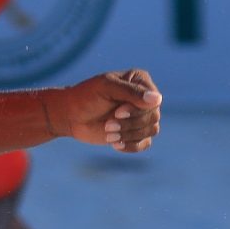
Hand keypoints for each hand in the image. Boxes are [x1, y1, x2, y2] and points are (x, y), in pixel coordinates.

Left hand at [47, 69, 161, 153]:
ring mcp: (141, 116)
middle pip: (153, 117)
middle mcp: (144, 98)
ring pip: (151, 131)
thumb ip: (131, 92)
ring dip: (129, 135)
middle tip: (108, 125)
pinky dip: (131, 146)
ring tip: (108, 133)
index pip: (153, 101)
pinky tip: (114, 144)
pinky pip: (145, 144)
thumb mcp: (106, 88)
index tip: (117, 112)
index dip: (137, 110)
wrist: (71, 115)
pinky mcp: (136, 133)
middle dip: (130, 124)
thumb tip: (158, 99)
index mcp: (140, 82)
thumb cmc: (86, 96)